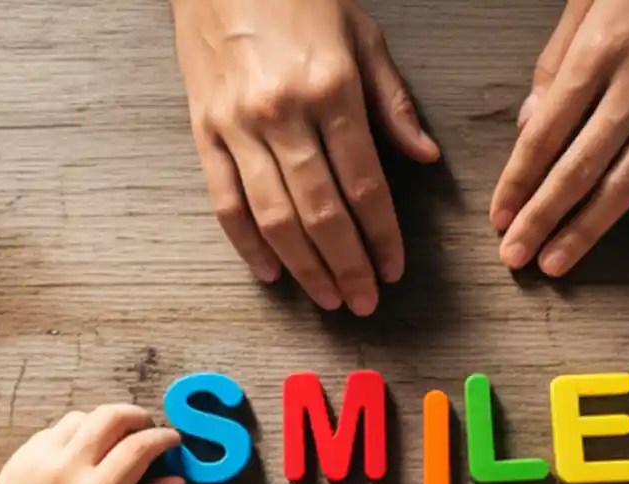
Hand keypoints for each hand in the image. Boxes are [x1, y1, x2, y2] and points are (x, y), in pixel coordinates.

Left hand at [0, 404, 185, 483]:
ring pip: (82, 416)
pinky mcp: (20, 456)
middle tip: (146, 431)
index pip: (139, 446)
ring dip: (104, 422)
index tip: (173, 441)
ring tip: (112, 442)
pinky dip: (76, 433)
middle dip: (137, 417)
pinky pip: (55, 429)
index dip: (162, 438)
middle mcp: (68, 467)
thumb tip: (176, 481)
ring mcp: (40, 457)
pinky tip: (80, 454)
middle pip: (111, 416)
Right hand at [173, 0, 439, 314]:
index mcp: (331, 90)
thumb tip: (425, 157)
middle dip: (348, 265)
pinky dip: (246, 243)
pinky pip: (224, 200)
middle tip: (364, 301)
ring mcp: (238, 126)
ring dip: (304, 267)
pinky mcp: (203, 130)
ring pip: (274, 216)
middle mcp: (283, 113)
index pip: (364, 184)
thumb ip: (392, 102)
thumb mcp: (362, 37)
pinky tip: (270, 272)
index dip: (382, 235)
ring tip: (328, 298)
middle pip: (321, 211)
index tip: (394, 269)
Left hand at [492, 0, 628, 274]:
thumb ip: (556, 63)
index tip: (498, 217)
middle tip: (515, 256)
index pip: (545, 133)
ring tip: (557, 262)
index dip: (518, 181)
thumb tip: (528, 125)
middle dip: (541, 219)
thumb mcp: (589, 1)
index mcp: (599, 54)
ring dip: (588, 230)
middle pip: (580, 168)